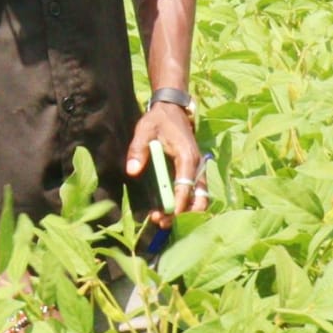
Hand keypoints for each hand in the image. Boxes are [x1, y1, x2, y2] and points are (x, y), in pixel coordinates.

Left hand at [125, 100, 205, 227]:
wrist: (172, 110)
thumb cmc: (158, 120)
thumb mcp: (144, 130)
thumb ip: (138, 150)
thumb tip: (132, 171)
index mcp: (187, 157)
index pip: (185, 186)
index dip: (177, 204)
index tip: (164, 216)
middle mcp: (197, 166)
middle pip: (199, 198)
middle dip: (183, 214)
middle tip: (162, 222)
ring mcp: (198, 170)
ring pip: (200, 198)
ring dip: (186, 212)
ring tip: (163, 220)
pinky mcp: (194, 172)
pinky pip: (195, 193)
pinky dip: (187, 205)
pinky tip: (169, 211)